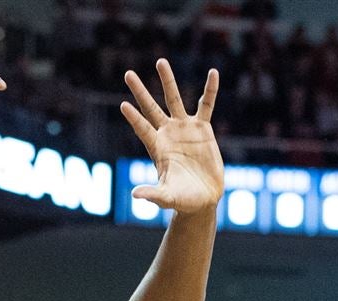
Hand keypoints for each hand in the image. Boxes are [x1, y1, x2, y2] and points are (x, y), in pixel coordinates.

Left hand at [121, 60, 223, 212]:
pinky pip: (207, 105)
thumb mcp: (166, 197)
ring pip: (174, 99)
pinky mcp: (203, 128)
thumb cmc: (182, 200)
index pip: (142, 129)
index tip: (123, 105)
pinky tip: (213, 72)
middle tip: (127, 74)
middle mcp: (168, 134)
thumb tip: (135, 195)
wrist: (203, 199)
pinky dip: (210, 90)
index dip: (134, 118)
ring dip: (167, 81)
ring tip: (160, 62)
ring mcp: (185, 129)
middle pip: (151, 108)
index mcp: (157, 148)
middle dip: (140, 92)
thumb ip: (153, 194)